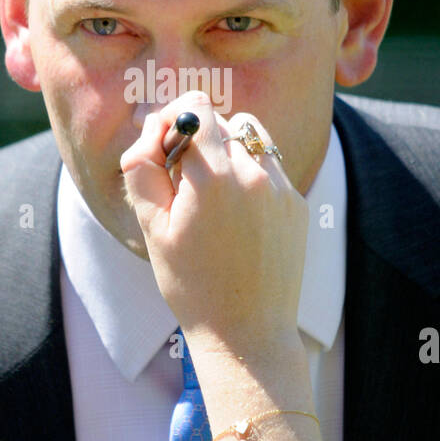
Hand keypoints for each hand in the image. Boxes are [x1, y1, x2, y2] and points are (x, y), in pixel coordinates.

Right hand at [120, 90, 307, 358]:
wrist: (247, 334)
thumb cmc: (192, 285)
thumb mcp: (152, 228)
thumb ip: (143, 169)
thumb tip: (152, 128)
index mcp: (213, 176)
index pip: (197, 106)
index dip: (175, 120)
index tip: (167, 151)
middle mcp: (253, 173)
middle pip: (223, 122)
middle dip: (200, 141)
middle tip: (186, 185)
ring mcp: (281, 188)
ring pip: (251, 139)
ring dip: (230, 152)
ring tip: (215, 195)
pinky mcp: (297, 204)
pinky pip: (271, 167)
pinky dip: (252, 176)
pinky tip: (239, 217)